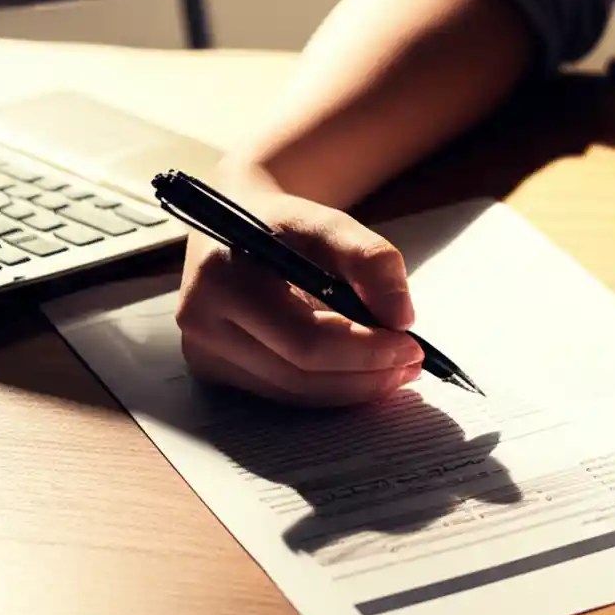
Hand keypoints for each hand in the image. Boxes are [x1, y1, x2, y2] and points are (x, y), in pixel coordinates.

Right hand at [175, 186, 422, 405]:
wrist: (234, 223)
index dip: (364, 350)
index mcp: (221, 280)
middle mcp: (200, 324)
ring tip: (398, 370)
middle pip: (299, 375)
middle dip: (365, 374)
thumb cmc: (282, 223)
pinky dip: (330, 387)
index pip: (304, 340)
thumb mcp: (327, 221)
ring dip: (353, 388)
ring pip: (294, 392)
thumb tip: (401, 317)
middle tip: (413, 362)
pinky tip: (365, 374)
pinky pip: (283, 392)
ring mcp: (203, 354)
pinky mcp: (215, 370)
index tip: (412, 344)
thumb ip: (370, 259)